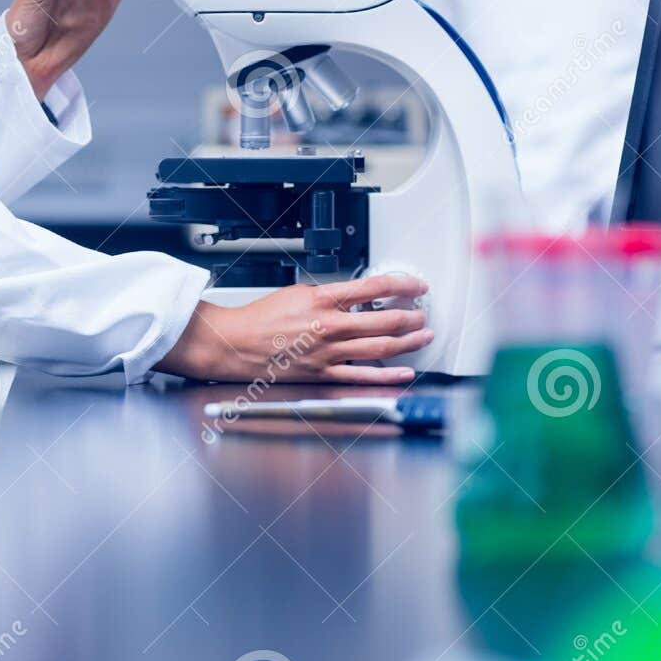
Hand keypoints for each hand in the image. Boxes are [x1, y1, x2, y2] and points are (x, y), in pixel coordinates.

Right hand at [154, 274, 433, 384]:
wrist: (237, 344)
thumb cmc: (261, 319)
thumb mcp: (298, 292)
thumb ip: (331, 295)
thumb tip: (359, 297)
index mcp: (323, 299)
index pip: (376, 286)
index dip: (404, 284)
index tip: (416, 286)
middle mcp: (330, 326)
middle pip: (387, 319)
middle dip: (412, 316)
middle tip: (423, 313)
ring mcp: (329, 353)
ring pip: (382, 347)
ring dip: (409, 341)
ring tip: (423, 335)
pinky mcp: (324, 374)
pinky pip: (364, 376)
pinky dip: (389, 374)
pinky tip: (405, 370)